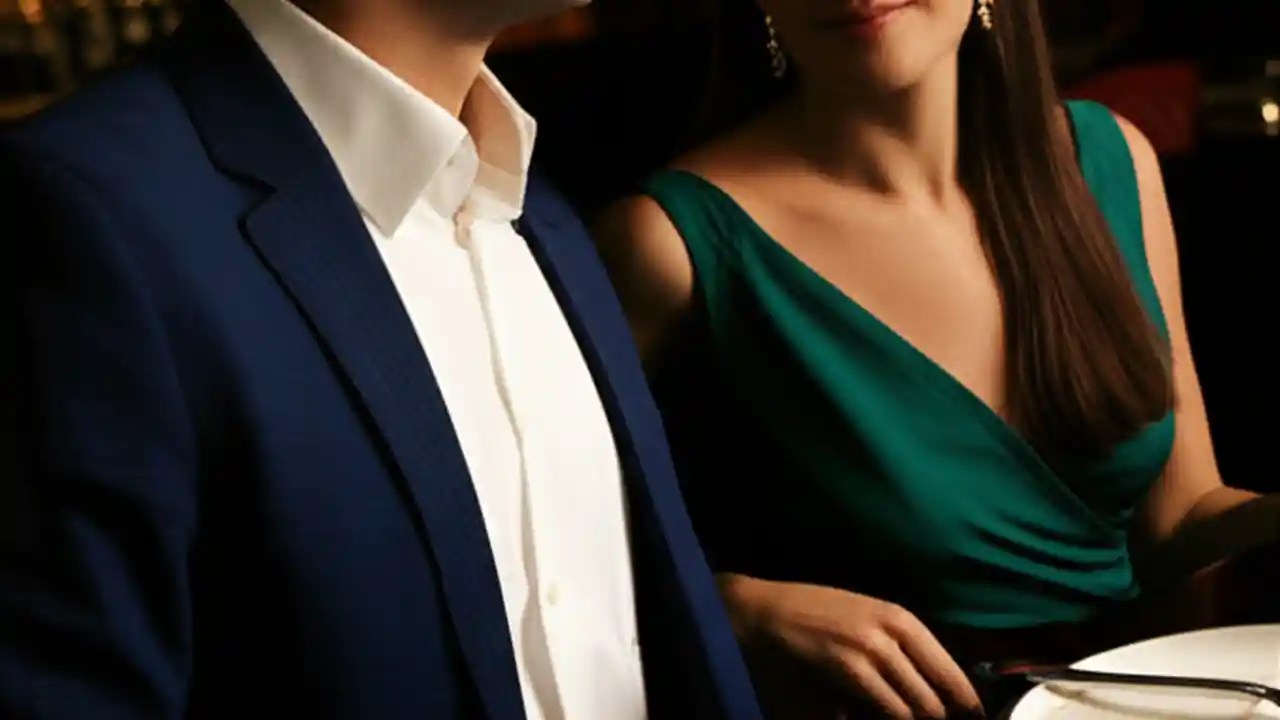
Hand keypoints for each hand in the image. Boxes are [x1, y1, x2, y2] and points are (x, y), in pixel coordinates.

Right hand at [720, 575, 983, 718]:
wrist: (759, 613)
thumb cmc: (809, 616)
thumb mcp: (863, 620)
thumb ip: (898, 652)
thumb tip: (933, 696)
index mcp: (902, 620)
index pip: (953, 676)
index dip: (966, 709)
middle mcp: (894, 634)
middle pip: (936, 701)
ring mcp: (871, 652)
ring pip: (914, 711)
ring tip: (900, 717)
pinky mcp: (848, 671)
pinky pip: (885, 711)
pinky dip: (885, 718)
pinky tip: (866, 713)